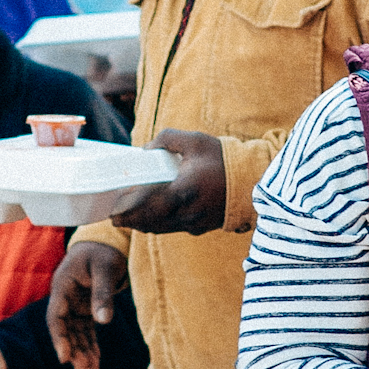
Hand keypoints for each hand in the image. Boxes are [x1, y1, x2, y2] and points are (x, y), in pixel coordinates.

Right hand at [47, 242, 128, 368]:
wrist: (106, 242)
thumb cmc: (103, 251)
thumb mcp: (105, 268)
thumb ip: (103, 293)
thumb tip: (103, 321)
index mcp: (63, 286)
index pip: (55, 317)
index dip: (59, 338)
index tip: (64, 357)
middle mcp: (65, 298)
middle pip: (65, 330)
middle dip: (74, 351)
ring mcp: (75, 304)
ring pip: (75, 333)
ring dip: (82, 352)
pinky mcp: (86, 308)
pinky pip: (86, 330)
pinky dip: (91, 345)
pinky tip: (96, 361)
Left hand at [109, 129, 226, 235]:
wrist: (254, 180)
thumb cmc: (224, 159)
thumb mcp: (194, 140)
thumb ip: (166, 139)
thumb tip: (147, 150)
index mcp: (184, 191)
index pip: (149, 207)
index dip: (129, 212)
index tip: (114, 211)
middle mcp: (188, 212)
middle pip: (151, 223)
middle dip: (131, 221)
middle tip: (116, 217)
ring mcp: (195, 223)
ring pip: (161, 228)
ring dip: (144, 225)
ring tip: (129, 219)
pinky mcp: (202, 227)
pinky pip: (174, 228)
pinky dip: (160, 224)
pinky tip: (154, 218)